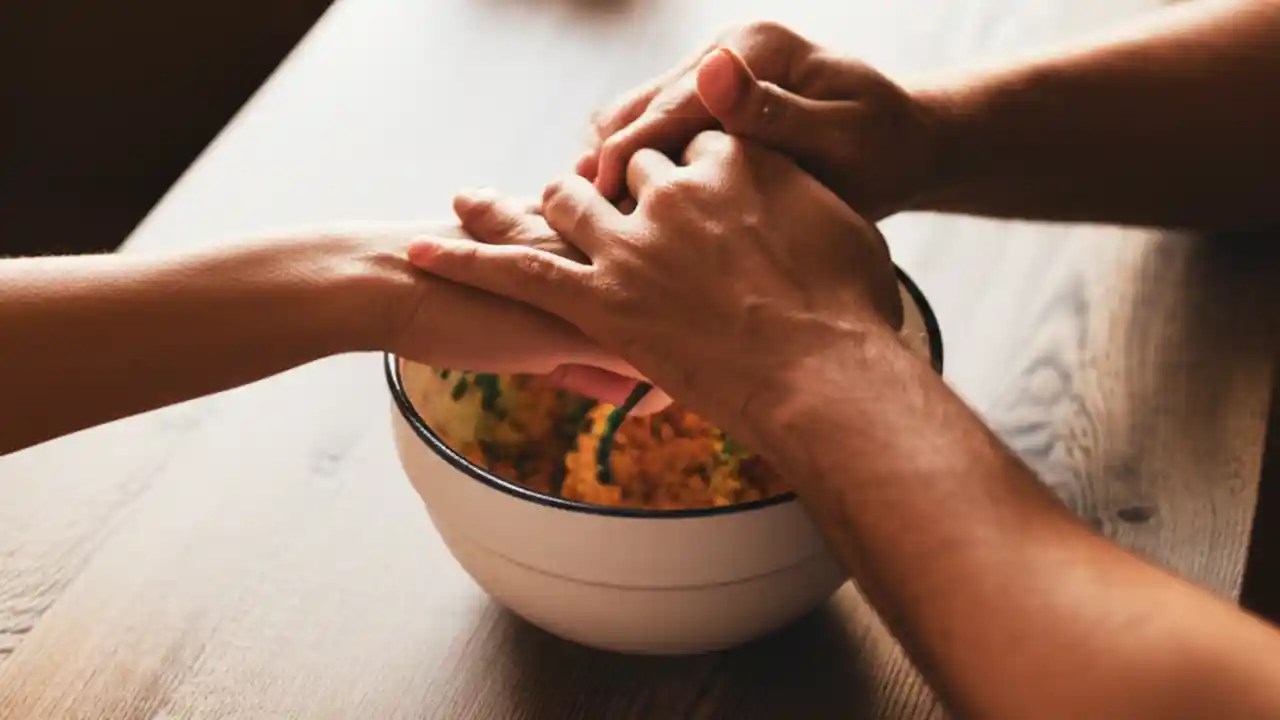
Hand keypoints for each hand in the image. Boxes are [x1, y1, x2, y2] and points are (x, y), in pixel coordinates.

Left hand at [410, 132, 902, 437]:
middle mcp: (673, 192)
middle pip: (628, 167)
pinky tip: (416, 252)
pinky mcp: (596, 301)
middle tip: (610, 201)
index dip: (687, 160)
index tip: (687, 174)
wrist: (828, 374)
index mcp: (735, 163)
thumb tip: (801, 207)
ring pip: (566, 201)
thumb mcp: (848, 231)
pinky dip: (462, 261)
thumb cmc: (855, 311)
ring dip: (543, 201)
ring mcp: (629, 245)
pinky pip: (514, 274)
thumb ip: (807, 205)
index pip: (693, 140)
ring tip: (514, 204)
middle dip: (620, 180)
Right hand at [577, 22, 939, 219]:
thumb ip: (775, 110)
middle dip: (605, 156)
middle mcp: (728, 53)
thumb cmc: (885, 151)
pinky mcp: (713, 105)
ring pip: (640, 117)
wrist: (906, 147)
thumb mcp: (842, 134)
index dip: (630, 149)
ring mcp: (718, 77)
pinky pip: (658, 133)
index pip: (675, 100)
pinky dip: (632, 167)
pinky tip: (616, 211)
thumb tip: (714, 68)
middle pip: (644, 104)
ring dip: (611, 163)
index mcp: (755, 49)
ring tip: (578, 217)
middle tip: (566, 212)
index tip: (592, 193)